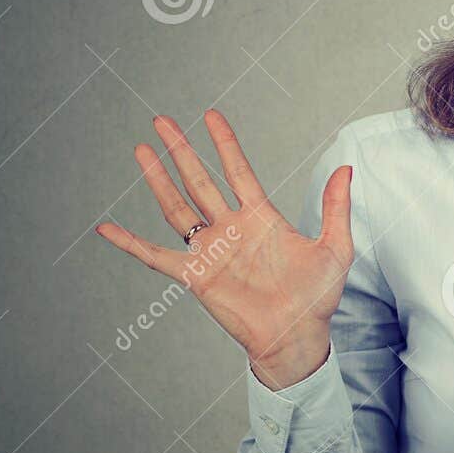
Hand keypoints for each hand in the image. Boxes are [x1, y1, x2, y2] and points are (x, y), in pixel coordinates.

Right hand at [93, 109, 354, 390]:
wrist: (297, 337)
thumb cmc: (317, 297)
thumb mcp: (335, 248)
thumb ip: (336, 208)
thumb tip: (346, 168)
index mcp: (261, 218)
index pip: (238, 170)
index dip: (224, 143)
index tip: (210, 115)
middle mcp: (231, 229)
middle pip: (199, 180)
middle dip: (180, 150)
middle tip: (161, 120)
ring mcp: (211, 251)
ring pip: (177, 207)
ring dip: (158, 180)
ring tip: (142, 151)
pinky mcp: (196, 276)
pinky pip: (156, 257)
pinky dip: (130, 244)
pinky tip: (107, 229)